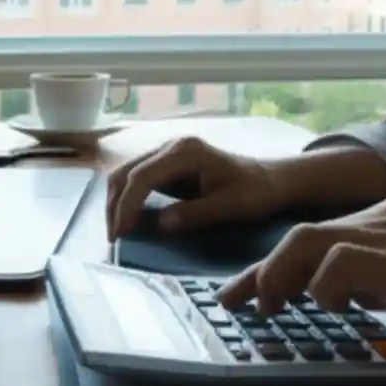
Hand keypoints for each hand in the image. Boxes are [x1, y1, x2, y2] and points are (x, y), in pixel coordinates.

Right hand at [105, 137, 288, 240]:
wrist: (272, 180)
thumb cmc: (256, 192)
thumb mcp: (230, 207)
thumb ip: (194, 214)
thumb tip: (159, 224)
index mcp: (185, 152)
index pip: (142, 176)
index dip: (127, 206)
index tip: (121, 234)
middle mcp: (171, 146)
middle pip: (126, 172)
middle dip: (115, 205)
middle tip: (114, 238)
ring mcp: (167, 153)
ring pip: (126, 174)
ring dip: (116, 202)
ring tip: (118, 232)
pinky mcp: (167, 165)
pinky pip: (137, 179)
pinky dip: (126, 199)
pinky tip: (128, 220)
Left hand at [217, 196, 385, 374]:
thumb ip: (373, 280)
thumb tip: (334, 291)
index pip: (315, 236)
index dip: (273, 266)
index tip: (244, 293)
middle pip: (300, 235)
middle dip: (261, 271)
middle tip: (238, 303)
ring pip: (308, 240)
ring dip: (279, 276)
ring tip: (273, 308)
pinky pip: (337, 261)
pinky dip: (322, 285)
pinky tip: (335, 307)